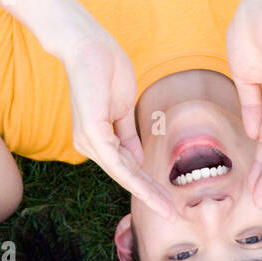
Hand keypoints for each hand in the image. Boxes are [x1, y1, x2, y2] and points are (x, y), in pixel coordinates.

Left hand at [61, 24, 172, 217]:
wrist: (89, 44)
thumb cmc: (104, 70)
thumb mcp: (122, 109)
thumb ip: (128, 137)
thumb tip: (139, 162)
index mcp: (97, 140)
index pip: (126, 169)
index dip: (148, 187)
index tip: (168, 203)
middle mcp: (89, 145)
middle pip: (125, 177)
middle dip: (150, 197)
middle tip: (172, 216)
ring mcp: (89, 140)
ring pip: (122, 174)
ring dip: (146, 192)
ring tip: (167, 209)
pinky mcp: (92, 132)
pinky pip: (116, 162)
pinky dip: (133, 178)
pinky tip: (149, 190)